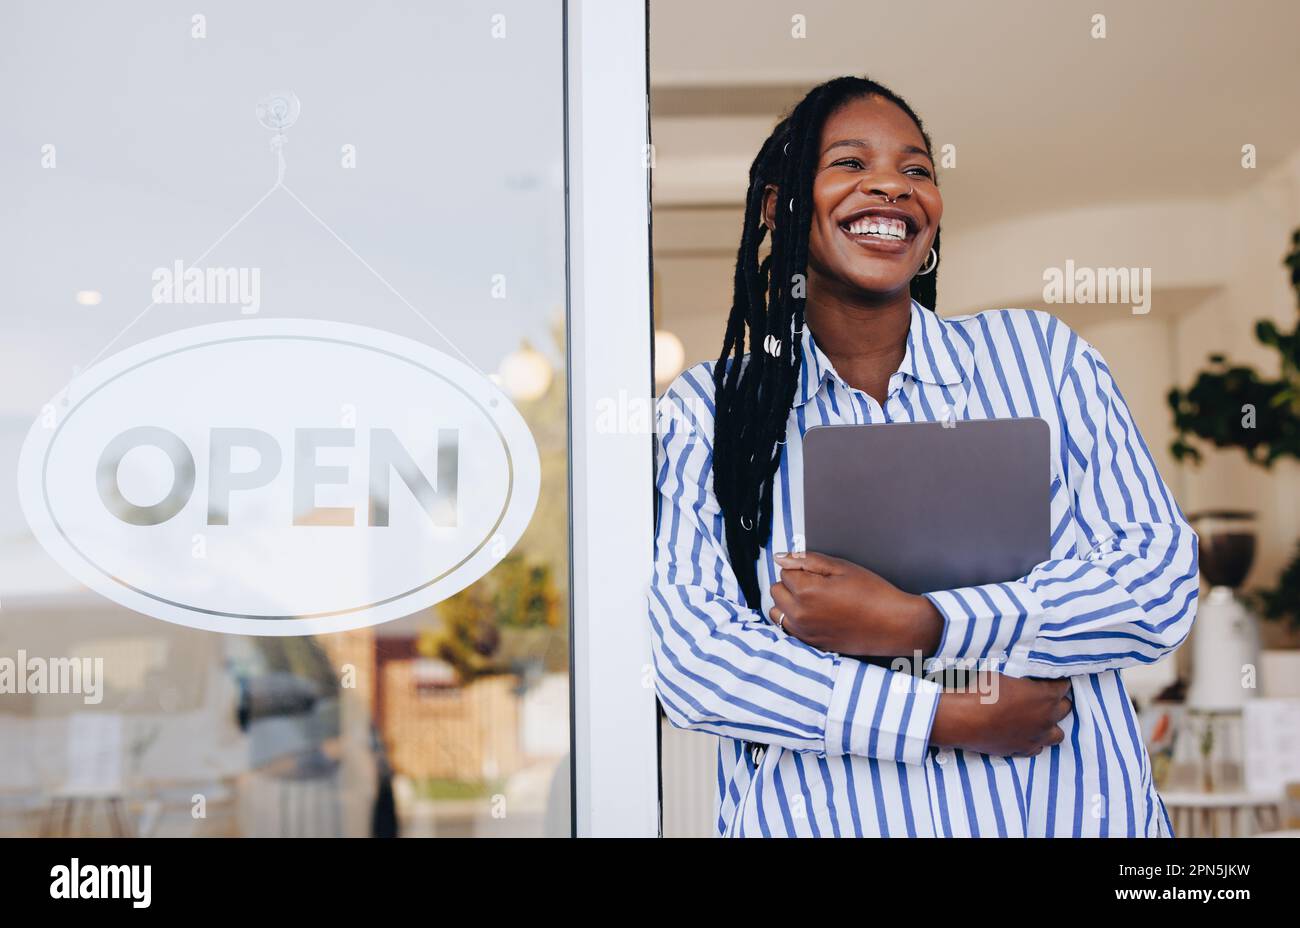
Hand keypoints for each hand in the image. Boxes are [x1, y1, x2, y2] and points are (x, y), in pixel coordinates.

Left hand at [768, 551, 942, 656]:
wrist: (894, 625)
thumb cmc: (872, 593)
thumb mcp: (841, 567)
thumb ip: (806, 560)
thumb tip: (780, 557)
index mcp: (806, 592)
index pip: (785, 571)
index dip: (802, 568)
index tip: (821, 574)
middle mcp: (800, 615)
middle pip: (777, 591)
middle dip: (792, 584)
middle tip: (818, 585)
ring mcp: (804, 632)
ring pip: (777, 611)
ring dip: (788, 603)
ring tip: (813, 600)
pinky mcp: (811, 644)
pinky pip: (788, 628)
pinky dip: (795, 620)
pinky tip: (815, 615)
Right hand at [931, 675, 1072, 756]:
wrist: (963, 719)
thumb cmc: (981, 692)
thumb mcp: (1002, 675)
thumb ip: (1021, 681)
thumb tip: (1022, 680)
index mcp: (1045, 696)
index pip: (1064, 686)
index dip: (1057, 681)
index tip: (1049, 679)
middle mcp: (1047, 718)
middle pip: (1066, 709)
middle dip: (1057, 701)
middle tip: (1043, 696)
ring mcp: (1036, 737)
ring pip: (1058, 734)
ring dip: (1051, 724)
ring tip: (1038, 718)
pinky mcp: (1023, 750)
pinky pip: (1038, 748)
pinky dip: (1034, 740)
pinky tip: (1024, 733)